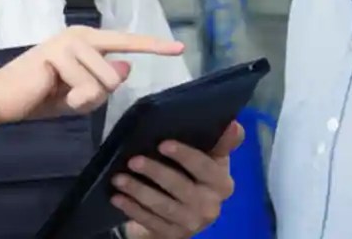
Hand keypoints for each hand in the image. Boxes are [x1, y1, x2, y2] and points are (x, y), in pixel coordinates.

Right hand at [0, 26, 184, 123]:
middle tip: (67, 95)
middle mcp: (81, 35)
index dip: (154, 46)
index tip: (179, 47)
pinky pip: (85, 88)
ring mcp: (70, 41)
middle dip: (97, 96)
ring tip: (57, 93)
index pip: (126, 42)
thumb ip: (104, 81)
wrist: (2, 99)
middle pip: (117, 74)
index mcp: (87, 40)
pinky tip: (49, 92)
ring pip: (103, 83)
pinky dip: (72, 101)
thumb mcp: (78, 93)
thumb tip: (128, 66)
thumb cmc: (39, 95)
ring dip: (83, 99)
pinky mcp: (58, 52)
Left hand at [114, 121, 243, 237]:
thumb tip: (233, 124)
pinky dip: (132, 209)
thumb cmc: (196, 176)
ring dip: (139, 191)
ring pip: (163, 206)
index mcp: (222, 183)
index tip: (163, 144)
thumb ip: (220, 142)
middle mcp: (211, 206)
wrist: (187, 213)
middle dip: (156, 172)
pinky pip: (150, 221)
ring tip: (118, 178)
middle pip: (181, 187)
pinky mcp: (174, 235)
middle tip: (133, 160)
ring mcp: (192, 224)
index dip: (185, 155)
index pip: (204, 167)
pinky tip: (117, 197)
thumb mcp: (210, 158)